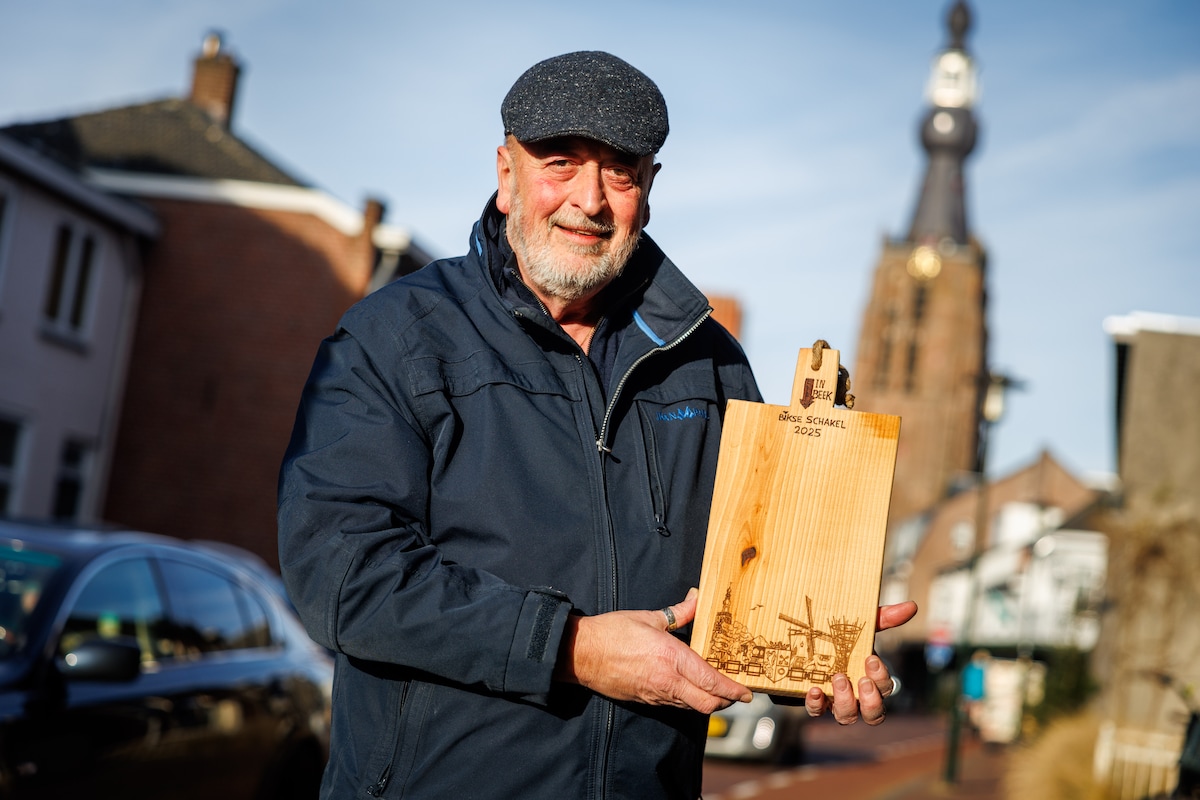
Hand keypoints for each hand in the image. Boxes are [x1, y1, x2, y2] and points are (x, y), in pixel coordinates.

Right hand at [555, 588, 752, 713]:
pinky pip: (675, 706)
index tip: (747, 692)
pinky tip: (689, 689)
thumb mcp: (648, 618)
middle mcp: (668, 681)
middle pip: (708, 704)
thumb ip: (679, 612)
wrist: (581, 654)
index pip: (711, 681)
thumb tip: (696, 598)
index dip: (733, 690)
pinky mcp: (645, 700)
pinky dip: (688, 701)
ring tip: (716, 691)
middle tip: (736, 694)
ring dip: (708, 702)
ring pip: (692, 707)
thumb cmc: (612, 633)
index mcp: (672, 658)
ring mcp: (656, 695)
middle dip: (726, 701)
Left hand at [803, 600, 917, 725]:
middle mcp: (856, 696)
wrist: (804, 640)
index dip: (881, 678)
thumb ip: (884, 617)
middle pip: (874, 714)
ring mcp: (834, 701)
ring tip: (838, 678)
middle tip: (862, 680)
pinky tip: (815, 690)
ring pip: (847, 717)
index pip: (885, 688)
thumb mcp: (861, 626)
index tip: (871, 659)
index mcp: (871, 678)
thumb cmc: (840, 637)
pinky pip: (816, 711)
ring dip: (845, 701)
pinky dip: (816, 704)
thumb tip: (911, 606)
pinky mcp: (813, 701)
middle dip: (871, 700)